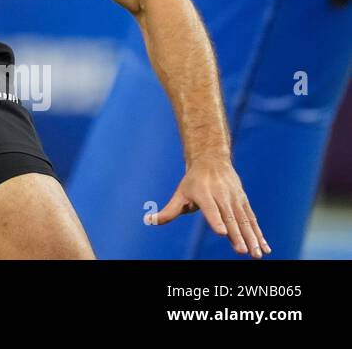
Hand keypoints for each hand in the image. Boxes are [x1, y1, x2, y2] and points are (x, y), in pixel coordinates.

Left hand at [148, 156, 269, 256]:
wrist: (212, 160)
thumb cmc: (193, 181)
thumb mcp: (180, 193)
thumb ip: (169, 211)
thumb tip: (150, 220)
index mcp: (204, 193)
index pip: (210, 209)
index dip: (216, 220)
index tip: (222, 232)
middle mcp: (221, 196)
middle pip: (230, 217)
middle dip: (237, 235)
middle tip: (243, 251)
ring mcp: (235, 199)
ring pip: (245, 220)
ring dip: (252, 238)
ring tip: (256, 254)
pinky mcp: (244, 202)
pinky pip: (253, 220)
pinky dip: (260, 234)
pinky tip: (265, 248)